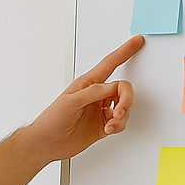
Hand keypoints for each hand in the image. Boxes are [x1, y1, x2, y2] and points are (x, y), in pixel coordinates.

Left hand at [27, 35, 142, 161]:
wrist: (48, 142)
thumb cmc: (52, 119)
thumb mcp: (70, 101)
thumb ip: (92, 93)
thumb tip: (111, 87)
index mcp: (88, 83)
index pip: (110, 63)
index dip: (124, 51)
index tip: (136, 42)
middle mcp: (96, 95)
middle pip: (122, 88)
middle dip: (126, 99)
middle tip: (119, 110)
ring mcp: (100, 110)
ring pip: (124, 106)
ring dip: (122, 115)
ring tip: (111, 123)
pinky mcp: (103, 124)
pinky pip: (120, 121)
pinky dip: (119, 125)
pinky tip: (109, 128)